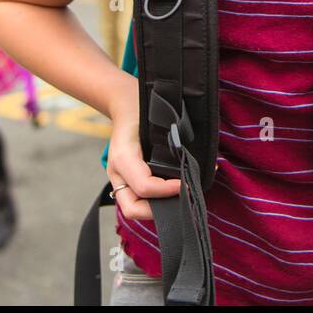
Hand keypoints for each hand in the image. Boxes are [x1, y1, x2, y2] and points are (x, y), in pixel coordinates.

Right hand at [105, 90, 180, 220]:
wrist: (125, 103)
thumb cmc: (143, 108)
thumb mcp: (156, 121)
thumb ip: (172, 143)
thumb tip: (196, 163)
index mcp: (123, 157)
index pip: (144, 186)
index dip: (168, 190)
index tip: (187, 184)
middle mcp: (117, 172)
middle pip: (133, 208)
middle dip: (158, 210)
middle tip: (181, 200)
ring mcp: (118, 177)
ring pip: (133, 207)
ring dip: (156, 208)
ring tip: (178, 198)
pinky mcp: (123, 179)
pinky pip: (136, 199)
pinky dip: (153, 201)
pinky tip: (171, 193)